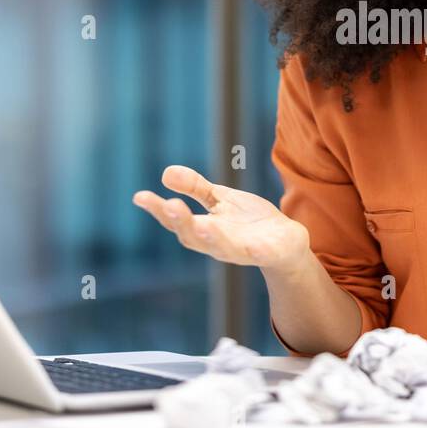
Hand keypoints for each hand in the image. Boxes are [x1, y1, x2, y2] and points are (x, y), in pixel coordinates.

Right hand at [133, 166, 310, 272]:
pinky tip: (251, 246)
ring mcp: (241, 250)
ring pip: (222, 247)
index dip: (158, 210)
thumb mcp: (220, 199)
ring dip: (211, 238)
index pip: (176, 221)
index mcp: (204, 229)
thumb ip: (195, 188)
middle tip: (169, 206)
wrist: (286, 242)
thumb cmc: (248, 221)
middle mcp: (217, 243)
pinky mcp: (266, 253)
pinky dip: (253, 252)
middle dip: (181, 222)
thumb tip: (165, 173)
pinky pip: (258, 254)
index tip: (140, 196)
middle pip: (193, 237)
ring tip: (202, 225)